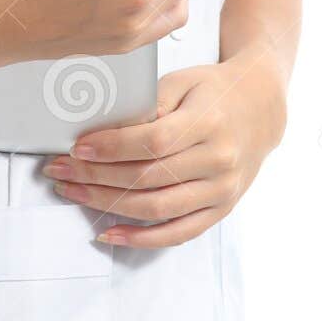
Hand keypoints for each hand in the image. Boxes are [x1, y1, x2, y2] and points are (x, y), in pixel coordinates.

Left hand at [40, 52, 287, 246]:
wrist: (260, 110)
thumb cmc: (215, 91)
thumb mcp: (182, 82)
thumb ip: (147, 104)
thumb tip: (103, 129)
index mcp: (208, 123)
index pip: (152, 142)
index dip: (111, 148)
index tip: (78, 147)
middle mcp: (218, 161)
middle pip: (148, 177)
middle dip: (96, 176)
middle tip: (60, 170)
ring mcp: (221, 190)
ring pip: (156, 208)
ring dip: (108, 205)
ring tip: (74, 193)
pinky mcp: (220, 210)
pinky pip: (178, 233)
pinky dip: (141, 239)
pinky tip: (110, 233)